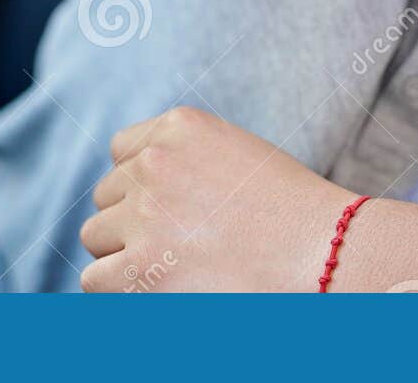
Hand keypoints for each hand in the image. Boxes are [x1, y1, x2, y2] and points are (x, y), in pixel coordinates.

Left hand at [79, 107, 351, 291]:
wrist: (322, 253)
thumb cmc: (293, 214)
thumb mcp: (238, 155)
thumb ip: (186, 160)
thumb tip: (133, 191)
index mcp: (180, 126)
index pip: (123, 151)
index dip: (142, 184)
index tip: (171, 208)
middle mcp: (154, 162)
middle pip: (107, 194)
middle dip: (132, 220)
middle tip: (181, 245)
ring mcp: (144, 213)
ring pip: (95, 235)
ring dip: (124, 254)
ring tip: (175, 269)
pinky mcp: (139, 267)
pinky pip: (95, 279)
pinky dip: (118, 291)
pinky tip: (158, 291)